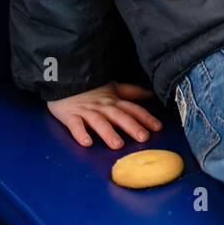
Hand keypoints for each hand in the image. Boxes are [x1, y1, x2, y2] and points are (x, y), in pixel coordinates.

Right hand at [47, 81, 162, 148]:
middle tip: (143, 138)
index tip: (158, 127)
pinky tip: (87, 143)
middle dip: (132, 126)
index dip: (146, 117)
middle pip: (119, 116)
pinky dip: (80, 133)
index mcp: (114, 101)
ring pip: (99, 122)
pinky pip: (75, 125)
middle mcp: (102, 106)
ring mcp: (86, 111)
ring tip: (118, 144)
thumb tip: (151, 94)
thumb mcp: (114, 88)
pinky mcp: (70, 116)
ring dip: (109, 133)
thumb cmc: (91, 89)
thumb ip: (132, 92)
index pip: (132, 109)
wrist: (65, 80)